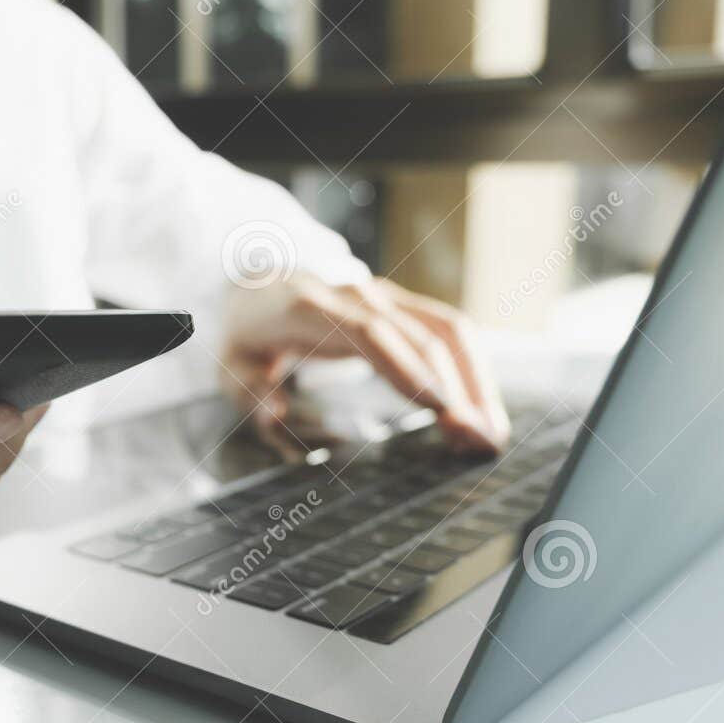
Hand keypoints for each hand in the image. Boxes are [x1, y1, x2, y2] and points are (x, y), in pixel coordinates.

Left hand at [221, 275, 509, 452]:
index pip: (370, 333)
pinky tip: (481, 409)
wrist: (258, 282)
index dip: (408, 368)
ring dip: (478, 381)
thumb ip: (251, 395)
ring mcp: (386, 297)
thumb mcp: (230, 366)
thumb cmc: (248, 332)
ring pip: (449, 330)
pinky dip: (472, 369)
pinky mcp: (404, 306)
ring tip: (493, 433)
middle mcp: (358, 295)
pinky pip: (449, 332)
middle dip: (459, 388)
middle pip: (423, 334)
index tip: (439, 408)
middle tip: (481, 440)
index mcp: (311, 308)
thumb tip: (277, 418)